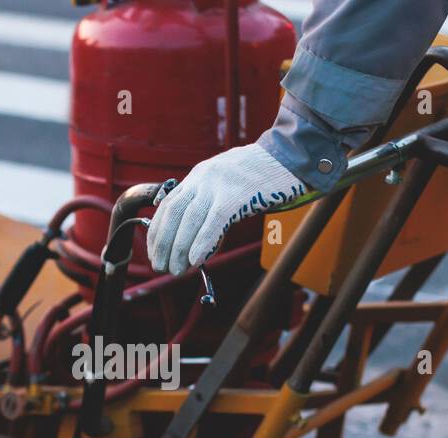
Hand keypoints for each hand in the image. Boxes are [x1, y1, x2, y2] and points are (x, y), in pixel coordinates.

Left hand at [147, 143, 307, 275]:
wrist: (292, 158)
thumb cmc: (264, 177)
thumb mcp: (228, 184)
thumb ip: (211, 204)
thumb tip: (197, 241)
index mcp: (200, 175)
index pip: (168, 205)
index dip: (158, 232)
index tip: (155, 253)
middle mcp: (204, 177)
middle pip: (173, 213)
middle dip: (163, 243)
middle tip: (161, 267)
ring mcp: (220, 184)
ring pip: (189, 220)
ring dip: (179, 249)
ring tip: (177, 270)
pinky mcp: (237, 195)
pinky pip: (213, 222)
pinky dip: (202, 243)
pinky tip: (196, 260)